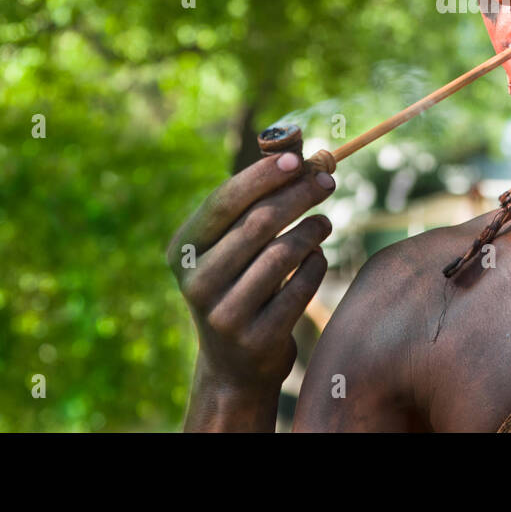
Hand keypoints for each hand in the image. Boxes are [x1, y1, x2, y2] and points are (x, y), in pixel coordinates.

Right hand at [166, 151, 334, 429]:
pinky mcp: (257, 339)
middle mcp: (195, 282)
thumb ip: (254, 201)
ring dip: (312, 230)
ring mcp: (224, 315)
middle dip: (299, 196)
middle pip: (259, 223)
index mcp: (182, 251)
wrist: (234, 364)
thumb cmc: (239, 283)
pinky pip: (300, 288)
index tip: (299, 158)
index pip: (224, 202)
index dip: (263, 176)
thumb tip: (295, 146)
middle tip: (328, 181)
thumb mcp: (230, 246)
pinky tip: (316, 258)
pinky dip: (315, 266)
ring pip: (283, 254)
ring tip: (324, 223)